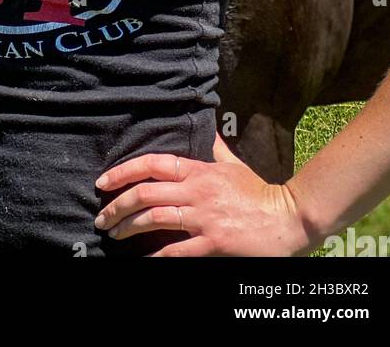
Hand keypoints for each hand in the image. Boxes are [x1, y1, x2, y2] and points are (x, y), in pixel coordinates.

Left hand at [93, 151, 310, 256]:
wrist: (288, 218)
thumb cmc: (259, 192)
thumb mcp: (233, 164)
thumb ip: (215, 148)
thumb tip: (207, 129)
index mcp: (199, 170)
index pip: (152, 164)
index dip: (123, 172)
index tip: (102, 182)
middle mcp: (196, 191)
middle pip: (146, 194)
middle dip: (118, 205)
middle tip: (102, 217)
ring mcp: (204, 217)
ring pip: (155, 219)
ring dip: (128, 228)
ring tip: (114, 235)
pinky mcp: (213, 243)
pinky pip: (177, 251)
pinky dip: (156, 257)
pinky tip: (142, 260)